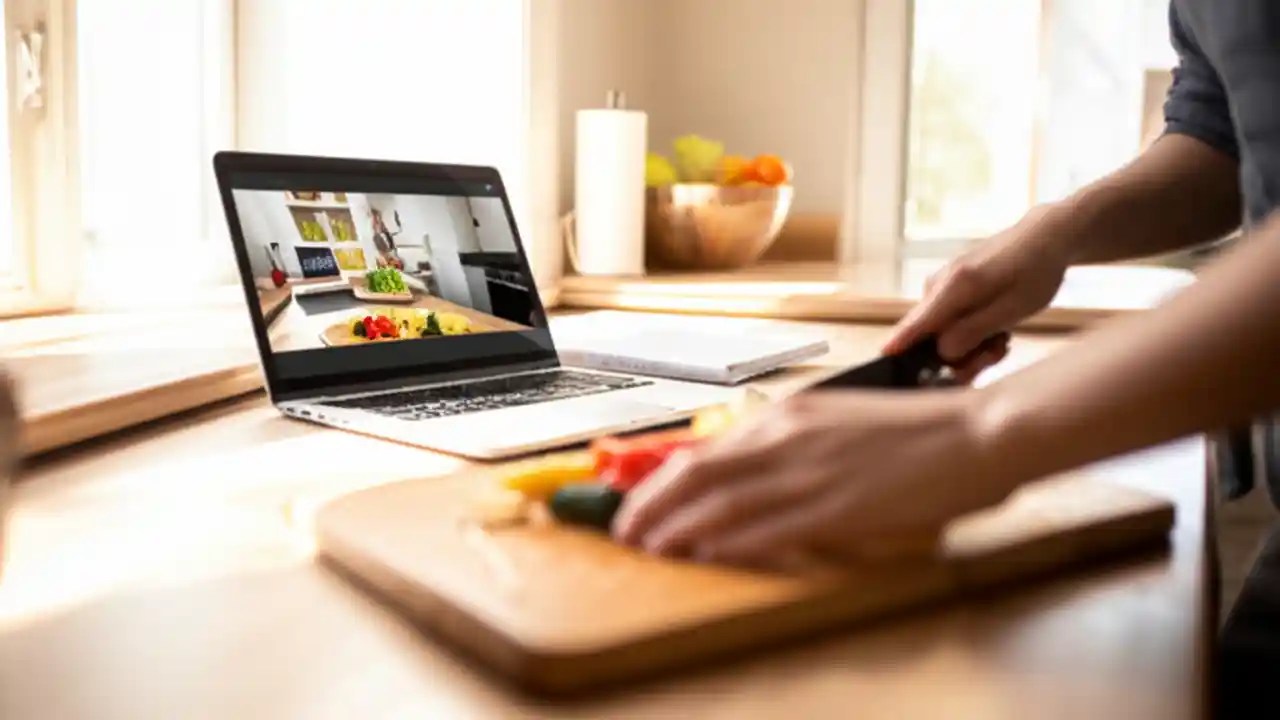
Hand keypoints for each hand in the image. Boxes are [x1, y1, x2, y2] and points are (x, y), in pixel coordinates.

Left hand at [610, 390, 1016, 569]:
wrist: (976, 433)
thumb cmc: (919, 431)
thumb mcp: (843, 423)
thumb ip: (797, 444)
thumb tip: (758, 472)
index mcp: (791, 414)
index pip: (709, 447)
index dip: (666, 477)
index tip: (642, 497)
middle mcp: (788, 436)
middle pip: (699, 471)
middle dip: (653, 503)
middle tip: (626, 528)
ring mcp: (809, 470)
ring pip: (721, 500)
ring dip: (677, 526)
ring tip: (649, 547)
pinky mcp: (835, 505)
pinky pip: (766, 526)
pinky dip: (728, 540)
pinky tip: (704, 551)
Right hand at [884, 208, 1072, 382]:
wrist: (1042, 238)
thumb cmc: (1034, 271)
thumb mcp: (1013, 308)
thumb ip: (975, 330)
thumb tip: (942, 352)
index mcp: (954, 285)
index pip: (918, 322)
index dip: (900, 344)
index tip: (883, 356)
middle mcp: (938, 284)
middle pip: (931, 338)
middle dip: (963, 356)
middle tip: (997, 354)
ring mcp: (939, 287)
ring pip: (942, 335)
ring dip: (972, 347)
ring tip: (1003, 341)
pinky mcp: (946, 291)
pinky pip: (949, 324)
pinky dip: (971, 334)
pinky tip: (996, 331)